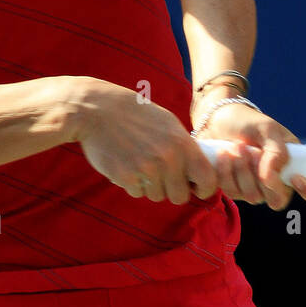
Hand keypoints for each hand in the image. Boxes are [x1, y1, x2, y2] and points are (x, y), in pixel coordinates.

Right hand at [67, 78, 217, 204]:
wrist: (98, 109)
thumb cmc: (135, 114)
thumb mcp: (168, 124)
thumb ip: (185, 148)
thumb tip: (200, 172)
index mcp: (182, 143)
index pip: (207, 179)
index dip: (204, 189)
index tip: (196, 188)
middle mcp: (168, 158)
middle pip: (180, 197)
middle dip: (172, 191)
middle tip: (162, 178)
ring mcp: (146, 169)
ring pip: (157, 196)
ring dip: (150, 186)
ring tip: (140, 164)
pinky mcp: (125, 177)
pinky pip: (137, 193)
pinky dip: (132, 184)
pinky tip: (126, 165)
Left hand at [196, 101, 305, 210]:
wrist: (220, 120)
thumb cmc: (250, 122)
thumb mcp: (268, 129)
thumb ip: (276, 153)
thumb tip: (271, 178)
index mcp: (297, 166)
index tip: (295, 178)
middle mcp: (280, 183)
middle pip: (279, 200)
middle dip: (262, 175)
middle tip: (252, 150)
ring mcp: (257, 190)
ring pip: (253, 197)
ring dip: (242, 169)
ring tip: (237, 146)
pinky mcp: (236, 191)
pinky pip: (233, 192)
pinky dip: (227, 171)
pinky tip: (225, 153)